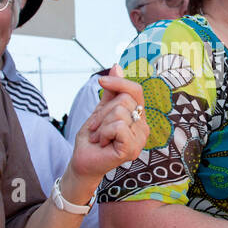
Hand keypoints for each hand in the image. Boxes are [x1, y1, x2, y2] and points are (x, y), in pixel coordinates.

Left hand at [72, 66, 147, 180]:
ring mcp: (140, 139)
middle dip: (103, 112)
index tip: (101, 81)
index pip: (136, 90)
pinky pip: (118, 126)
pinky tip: (102, 143)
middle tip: (97, 128)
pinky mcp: (131, 149)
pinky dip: (103, 132)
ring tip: (99, 137)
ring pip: (119, 112)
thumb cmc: (93, 137)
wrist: (83, 161)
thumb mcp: (101, 110)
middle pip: (124, 100)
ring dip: (101, 124)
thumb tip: (117, 67)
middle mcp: (143, 127)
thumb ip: (112, 91)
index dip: (119, 82)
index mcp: (139, 117)